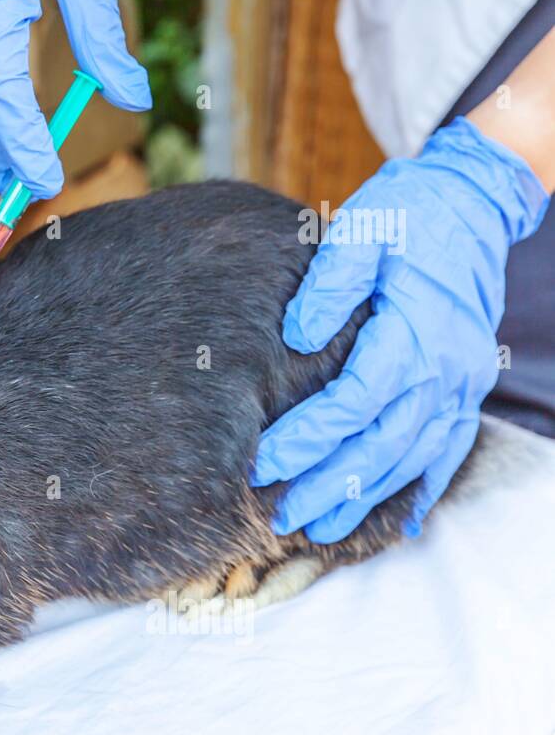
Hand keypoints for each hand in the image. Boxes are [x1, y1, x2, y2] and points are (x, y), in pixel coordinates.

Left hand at [252, 117, 549, 542]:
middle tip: (279, 518)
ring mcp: (461, 383)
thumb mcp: (362, 232)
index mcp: (414, 334)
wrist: (474, 202)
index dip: (305, 440)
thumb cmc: (409, 215)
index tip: (259, 463)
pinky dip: (423, 488)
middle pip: (381, 446)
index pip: (352, 404)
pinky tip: (400, 524)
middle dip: (328, 487)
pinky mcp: (466, 386)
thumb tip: (295, 338)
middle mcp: (444, 370)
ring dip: (367, 499)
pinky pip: (448, 450)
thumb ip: (328, 286)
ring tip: (320, 531)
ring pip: (413, 458)